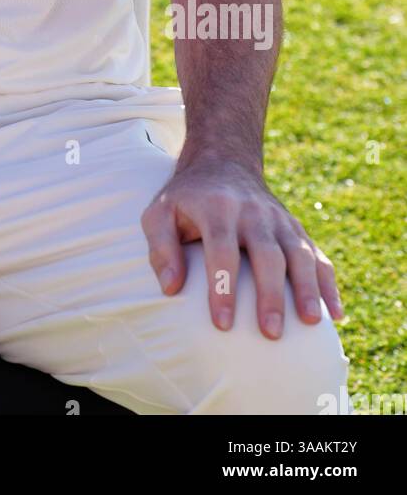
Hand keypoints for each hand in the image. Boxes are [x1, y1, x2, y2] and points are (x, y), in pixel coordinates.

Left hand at [140, 154, 343, 337]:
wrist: (222, 161)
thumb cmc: (186, 198)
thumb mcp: (160, 212)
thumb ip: (160, 248)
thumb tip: (171, 288)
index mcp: (217, 208)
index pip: (222, 250)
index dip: (222, 287)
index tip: (222, 324)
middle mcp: (253, 212)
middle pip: (267, 254)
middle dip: (270, 294)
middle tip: (270, 333)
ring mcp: (279, 220)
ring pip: (299, 253)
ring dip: (306, 288)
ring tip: (310, 323)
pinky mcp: (296, 229)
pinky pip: (318, 256)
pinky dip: (328, 284)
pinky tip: (333, 314)